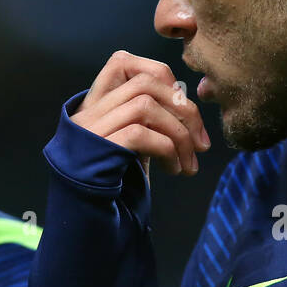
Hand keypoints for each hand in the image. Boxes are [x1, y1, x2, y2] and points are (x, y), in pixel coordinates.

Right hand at [70, 50, 210, 176]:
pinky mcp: (97, 152)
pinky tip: (174, 170)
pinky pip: (141, 134)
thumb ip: (149, 122)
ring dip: (178, 134)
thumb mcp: (133, 147)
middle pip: (145, 82)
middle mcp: (87, 113)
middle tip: (201, 143)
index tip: (181, 105)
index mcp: (94, 106)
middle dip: (183, 109)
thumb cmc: (113, 186)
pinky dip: (167, 149)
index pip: (122, 62)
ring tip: (188, 164)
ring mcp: (89, 131)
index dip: (159, 74)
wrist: (86, 225)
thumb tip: (187, 107)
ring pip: (146, 105)